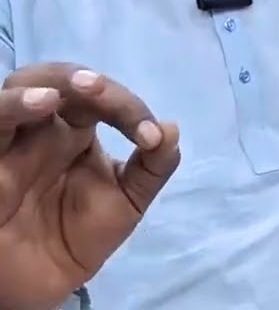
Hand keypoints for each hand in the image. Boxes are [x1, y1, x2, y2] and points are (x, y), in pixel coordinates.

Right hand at [0, 64, 179, 309]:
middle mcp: (40, 130)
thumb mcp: (127, 203)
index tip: (150, 136)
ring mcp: (8, 147)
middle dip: (78, 80)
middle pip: (53, 81)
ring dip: (30, 91)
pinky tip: (32, 109)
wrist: (39, 287)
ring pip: (9, 97)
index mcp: (76, 131)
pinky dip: (6, 111)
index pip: (99, 99)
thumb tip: (172, 129)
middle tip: (97, 89)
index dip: (126, 107)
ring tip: (51, 97)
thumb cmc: (77, 238)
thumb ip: (152, 168)